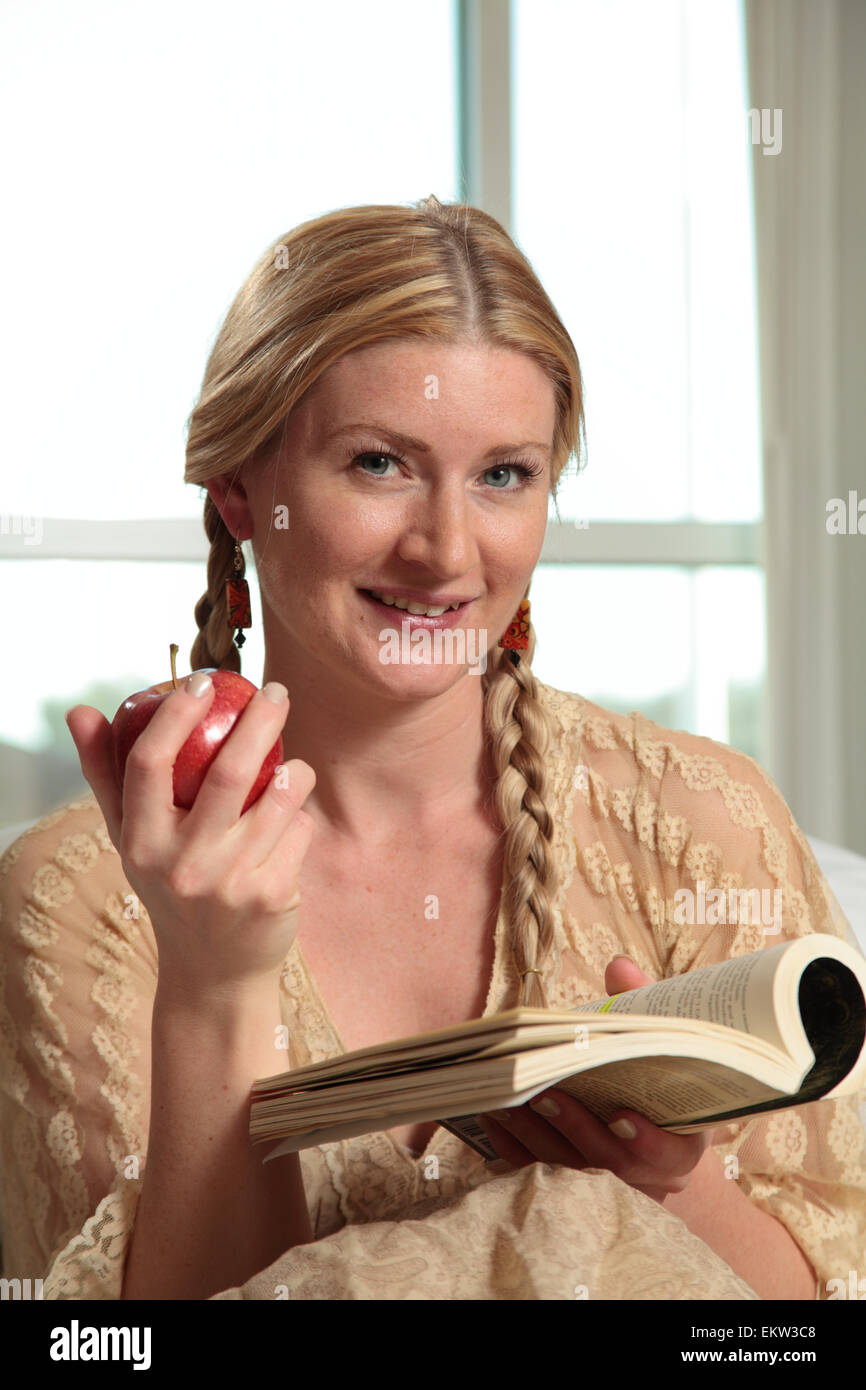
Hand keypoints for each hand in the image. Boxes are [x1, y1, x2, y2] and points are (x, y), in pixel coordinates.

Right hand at [65, 674, 316, 995]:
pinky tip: (291, 822)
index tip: (202, 683)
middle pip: (229, 770)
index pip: (149, 763)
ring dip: (296, 769)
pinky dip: (301, 815)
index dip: (175, 715)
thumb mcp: (132, 838)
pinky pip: (301, 829)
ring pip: (280, 796)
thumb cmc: (170, 884)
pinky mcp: (272, 896)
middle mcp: (182, 864)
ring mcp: (230, 883)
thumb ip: (107, 773)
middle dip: (260, 719)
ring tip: (293, 763)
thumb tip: (79, 711)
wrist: (212, 972)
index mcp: (140, 842)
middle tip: (275, 691)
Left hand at [479, 955, 712, 1203]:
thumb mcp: (660, 1043)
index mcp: (682, 1143)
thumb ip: (643, 1005)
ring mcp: (606, 1184)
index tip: (619, 1114)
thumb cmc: (656, 1077)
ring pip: (570, 1171)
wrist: (652, 1122)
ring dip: (535, 1136)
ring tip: (507, 1100)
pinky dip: (513, 1146)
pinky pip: (538, 1173)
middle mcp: (648, 1173)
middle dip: (576, 1128)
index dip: (648, 1140)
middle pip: (612, 1164)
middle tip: (545, 1094)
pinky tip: (492, 1116)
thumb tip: (619, 967)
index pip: (670, 1154)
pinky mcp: (568, 1186)